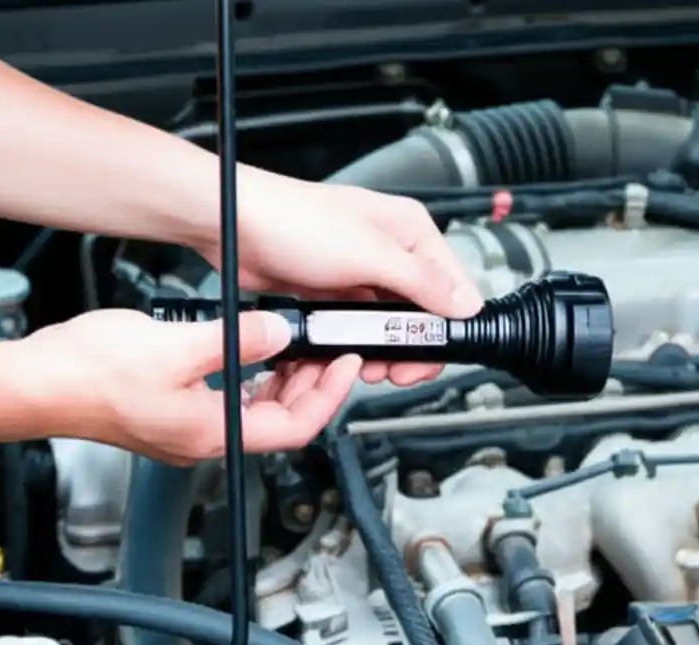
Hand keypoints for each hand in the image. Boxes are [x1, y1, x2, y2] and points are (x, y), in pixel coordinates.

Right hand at [20, 309, 359, 463]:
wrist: (34, 382)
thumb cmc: (88, 375)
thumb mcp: (177, 345)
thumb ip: (237, 340)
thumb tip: (278, 333)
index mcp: (211, 433)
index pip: (294, 428)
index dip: (327, 397)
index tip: (342, 365)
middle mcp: (201, 439)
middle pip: (277, 422)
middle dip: (308, 386)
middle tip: (323, 352)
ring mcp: (183, 428)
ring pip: (251, 411)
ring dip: (278, 381)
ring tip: (293, 347)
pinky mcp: (167, 411)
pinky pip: (223, 400)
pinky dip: (246, 377)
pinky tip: (246, 350)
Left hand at [211, 169, 484, 385]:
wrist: (234, 226)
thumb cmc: (293, 221)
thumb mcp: (369, 255)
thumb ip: (421, 282)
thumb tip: (464, 304)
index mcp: (409, 230)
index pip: (452, 283)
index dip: (448, 324)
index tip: (435, 354)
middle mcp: (390, 248)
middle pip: (424, 308)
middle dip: (415, 344)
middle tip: (401, 369)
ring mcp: (362, 269)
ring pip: (392, 320)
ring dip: (387, 348)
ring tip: (376, 366)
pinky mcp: (335, 288)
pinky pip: (361, 324)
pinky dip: (361, 342)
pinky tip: (354, 354)